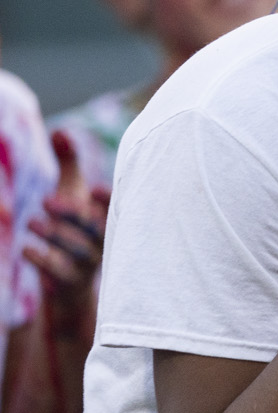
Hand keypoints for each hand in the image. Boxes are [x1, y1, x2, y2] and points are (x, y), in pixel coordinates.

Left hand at [23, 131, 108, 297]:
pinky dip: (43, 260)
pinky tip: (26, 248)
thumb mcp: (72, 193)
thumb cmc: (74, 227)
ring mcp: (88, 262)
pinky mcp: (71, 281)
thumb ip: (68, 163)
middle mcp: (102, 239)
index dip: (107, 200)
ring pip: (77, 250)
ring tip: (31, 222)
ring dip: (54, 235)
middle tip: (46, 200)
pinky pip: (60, 273)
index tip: (94, 188)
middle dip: (72, 214)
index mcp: (107, 215)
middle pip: (93, 228)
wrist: (71, 281)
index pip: (115, 207)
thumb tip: (60, 131)